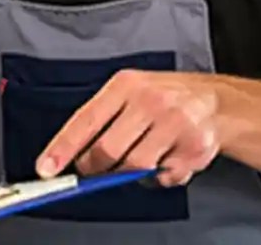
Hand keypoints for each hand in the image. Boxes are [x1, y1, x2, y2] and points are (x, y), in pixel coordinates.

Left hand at [37, 70, 221, 187]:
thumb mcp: (131, 92)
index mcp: (126, 85)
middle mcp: (150, 100)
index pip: (86, 120)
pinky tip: (168, 158)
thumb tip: (71, 155)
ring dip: (132, 173)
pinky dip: (162, 176)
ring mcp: (175, 123)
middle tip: (98, 170)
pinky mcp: (195, 146)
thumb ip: (102, 119)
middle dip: (97, 168)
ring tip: (142, 157)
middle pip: (108, 150)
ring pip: (135, 168)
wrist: (214, 101)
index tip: (46, 169)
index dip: (63, 148)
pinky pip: (165, 177)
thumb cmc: (165, 97)